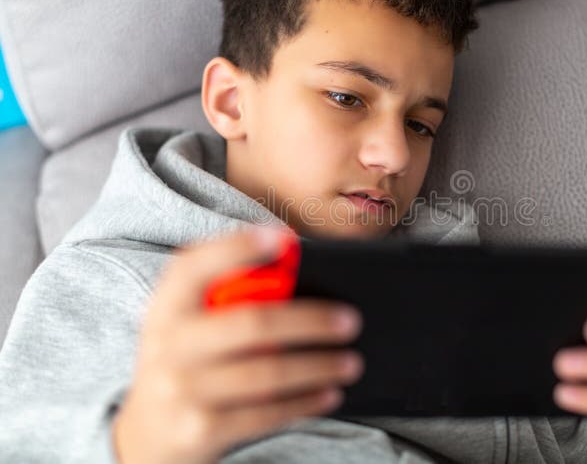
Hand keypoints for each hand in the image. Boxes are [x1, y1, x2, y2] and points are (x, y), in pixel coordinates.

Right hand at [112, 226, 363, 463]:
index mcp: (166, 307)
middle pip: (251, 323)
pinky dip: (305, 402)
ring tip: (350, 362)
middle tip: (350, 320)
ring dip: (319, 366)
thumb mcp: (187, 325)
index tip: (282, 237)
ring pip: (267, 372)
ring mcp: (182, 390)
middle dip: (310, 320)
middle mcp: (169, 345)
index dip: (237, 248)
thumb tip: (292, 271)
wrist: (147, 436)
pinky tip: (329, 393)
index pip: (193, 266)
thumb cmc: (185, 364)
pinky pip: (266, 413)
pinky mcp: (199, 429)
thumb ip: (226, 297)